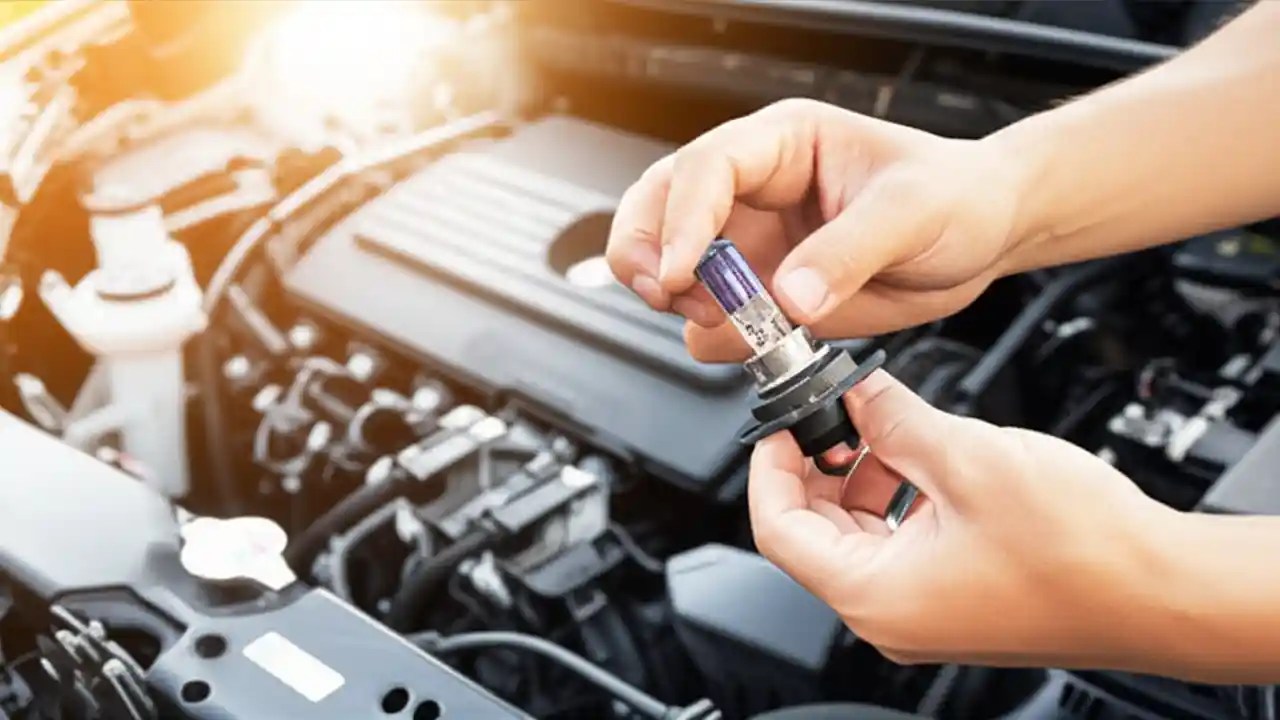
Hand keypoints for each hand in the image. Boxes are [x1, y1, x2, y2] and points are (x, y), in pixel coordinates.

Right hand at [606, 98, 1028, 359]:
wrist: (983, 235)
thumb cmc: (956, 196)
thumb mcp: (913, 214)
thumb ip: (849, 252)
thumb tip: (790, 295)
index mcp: (784, 145)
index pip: (707, 166)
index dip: (682, 217)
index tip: (679, 268)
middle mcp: (754, 191)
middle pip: (658, 205)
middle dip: (645, 250)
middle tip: (665, 292)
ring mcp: (752, 245)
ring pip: (670, 264)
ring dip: (680, 300)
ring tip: (727, 322)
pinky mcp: (761, 295)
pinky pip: (712, 319)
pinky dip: (715, 337)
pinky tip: (752, 342)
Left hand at [749, 369, 1174, 668]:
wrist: (1164, 590)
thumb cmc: (1084, 552)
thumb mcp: (967, 456)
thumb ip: (894, 418)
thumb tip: (854, 392)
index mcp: (874, 594)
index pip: (776, 529)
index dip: (769, 466)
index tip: (783, 422)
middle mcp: (890, 615)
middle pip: (816, 530)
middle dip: (822, 463)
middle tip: (840, 412)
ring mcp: (923, 611)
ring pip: (860, 533)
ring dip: (864, 475)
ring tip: (892, 427)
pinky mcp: (955, 597)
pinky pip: (901, 543)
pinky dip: (901, 496)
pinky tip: (927, 456)